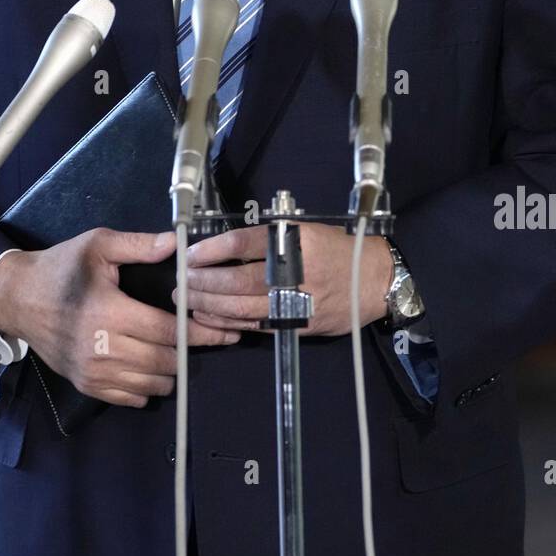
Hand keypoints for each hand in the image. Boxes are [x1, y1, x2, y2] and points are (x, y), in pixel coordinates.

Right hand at [0, 228, 239, 407]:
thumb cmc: (61, 268)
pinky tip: (153, 370)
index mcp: (107, 311)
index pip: (166, 331)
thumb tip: (178, 244)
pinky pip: (127, 398)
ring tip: (179, 352)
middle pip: (162, 361)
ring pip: (149, 384)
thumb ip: (139, 245)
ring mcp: (91, 371)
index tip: (224, 331)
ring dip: (170, 372)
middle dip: (189, 352)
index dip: (199, 333)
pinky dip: (147, 389)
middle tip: (210, 339)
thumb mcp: (97, 245)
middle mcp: (100, 348)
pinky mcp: (84, 384)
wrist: (17, 298)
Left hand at [174, 223, 394, 336]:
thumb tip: (224, 248)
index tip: (190, 255)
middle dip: (202, 281)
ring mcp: (297, 301)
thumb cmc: (336, 250)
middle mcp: (294, 270)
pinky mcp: (298, 324)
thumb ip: (270, 239)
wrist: (374, 280)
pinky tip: (209, 317)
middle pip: (236, 277)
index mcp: (294, 240)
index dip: (211, 250)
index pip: (242, 242)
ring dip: (209, 304)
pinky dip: (228, 322)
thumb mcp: (306, 231)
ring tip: (187, 299)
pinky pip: (255, 324)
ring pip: (242, 306)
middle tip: (180, 280)